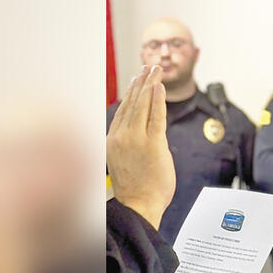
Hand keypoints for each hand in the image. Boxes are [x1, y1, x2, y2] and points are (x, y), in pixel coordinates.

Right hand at [107, 65, 175, 229]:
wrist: (138, 206)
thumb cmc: (136, 189)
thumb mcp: (124, 162)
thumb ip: (129, 144)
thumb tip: (139, 132)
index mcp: (112, 140)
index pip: (123, 110)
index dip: (131, 92)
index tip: (138, 78)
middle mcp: (121, 136)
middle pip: (132, 103)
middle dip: (142, 82)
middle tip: (149, 66)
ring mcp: (136, 139)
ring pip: (143, 105)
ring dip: (150, 84)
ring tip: (156, 70)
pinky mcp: (152, 144)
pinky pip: (156, 117)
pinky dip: (157, 100)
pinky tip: (159, 87)